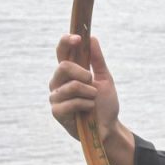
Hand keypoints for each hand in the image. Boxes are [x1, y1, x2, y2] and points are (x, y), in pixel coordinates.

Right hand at [48, 34, 134, 164]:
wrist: (108, 127)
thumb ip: (97, 60)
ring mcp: (56, 97)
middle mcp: (58, 82)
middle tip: (92, 82)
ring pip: (71, 86)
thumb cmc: (104, 103)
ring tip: (92, 100)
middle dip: (83, 73)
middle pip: (64, 66)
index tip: (78, 38)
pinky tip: (88, 110)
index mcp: (69, 72)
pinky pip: (72, 102)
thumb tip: (92, 38)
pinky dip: (87, 105)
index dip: (66, 42)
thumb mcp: (105, 79)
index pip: (62, 52)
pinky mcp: (57, 111)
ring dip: (89, 93)